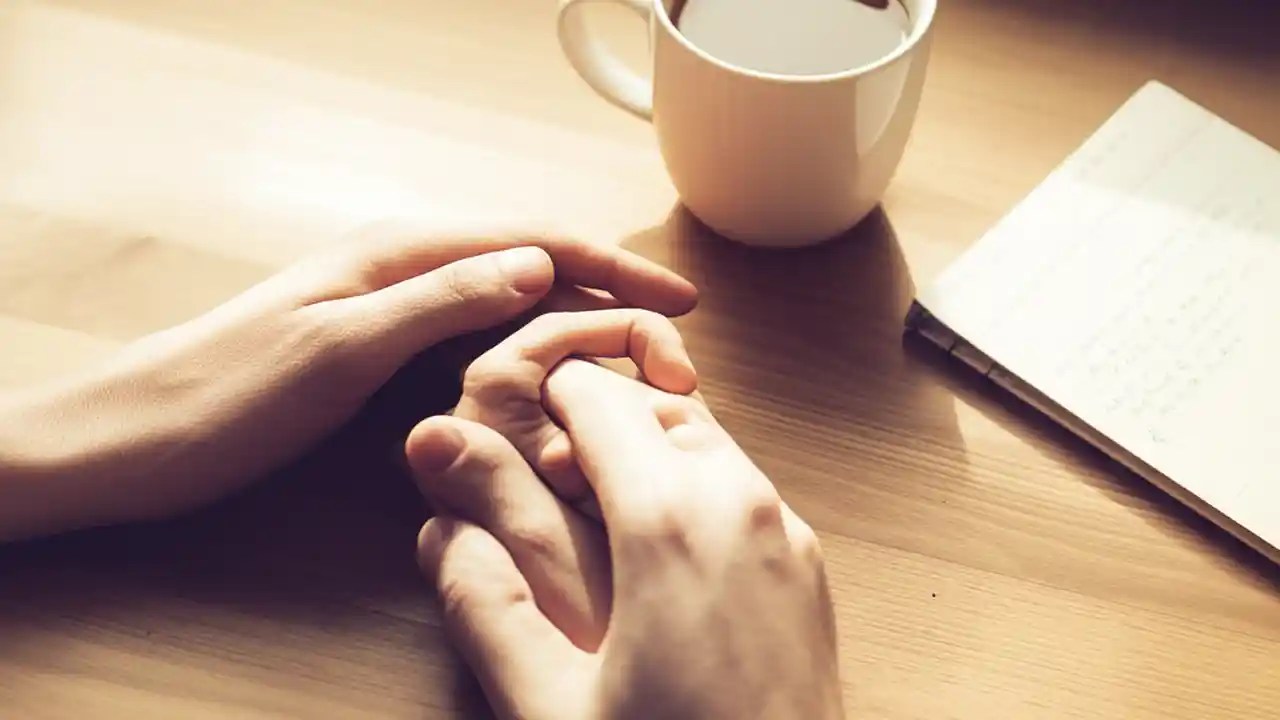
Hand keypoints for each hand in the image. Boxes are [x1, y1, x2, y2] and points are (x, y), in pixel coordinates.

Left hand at [0, 231, 695, 540]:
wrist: (132, 437)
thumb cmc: (225, 395)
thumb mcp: (340, 347)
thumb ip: (438, 299)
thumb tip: (535, 262)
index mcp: (399, 252)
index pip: (533, 240)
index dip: (612, 266)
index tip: (679, 299)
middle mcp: (401, 265)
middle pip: (529, 260)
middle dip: (608, 289)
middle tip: (674, 337)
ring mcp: (388, 303)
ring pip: (507, 295)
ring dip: (574, 316)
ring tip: (633, 349)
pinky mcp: (375, 341)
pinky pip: (473, 328)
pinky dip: (526, 341)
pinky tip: (546, 367)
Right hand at [407, 312, 843, 719]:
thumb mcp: (551, 707)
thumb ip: (486, 607)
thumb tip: (437, 530)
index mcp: (671, 519)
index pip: (599, 399)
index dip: (548, 401)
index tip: (514, 432)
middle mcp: (741, 503)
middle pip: (658, 408)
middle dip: (598, 423)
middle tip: (547, 481)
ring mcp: (787, 531)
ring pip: (708, 440)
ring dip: (648, 453)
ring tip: (595, 518)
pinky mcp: (808, 565)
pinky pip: (743, 485)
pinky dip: (693, 485)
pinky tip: (657, 558)